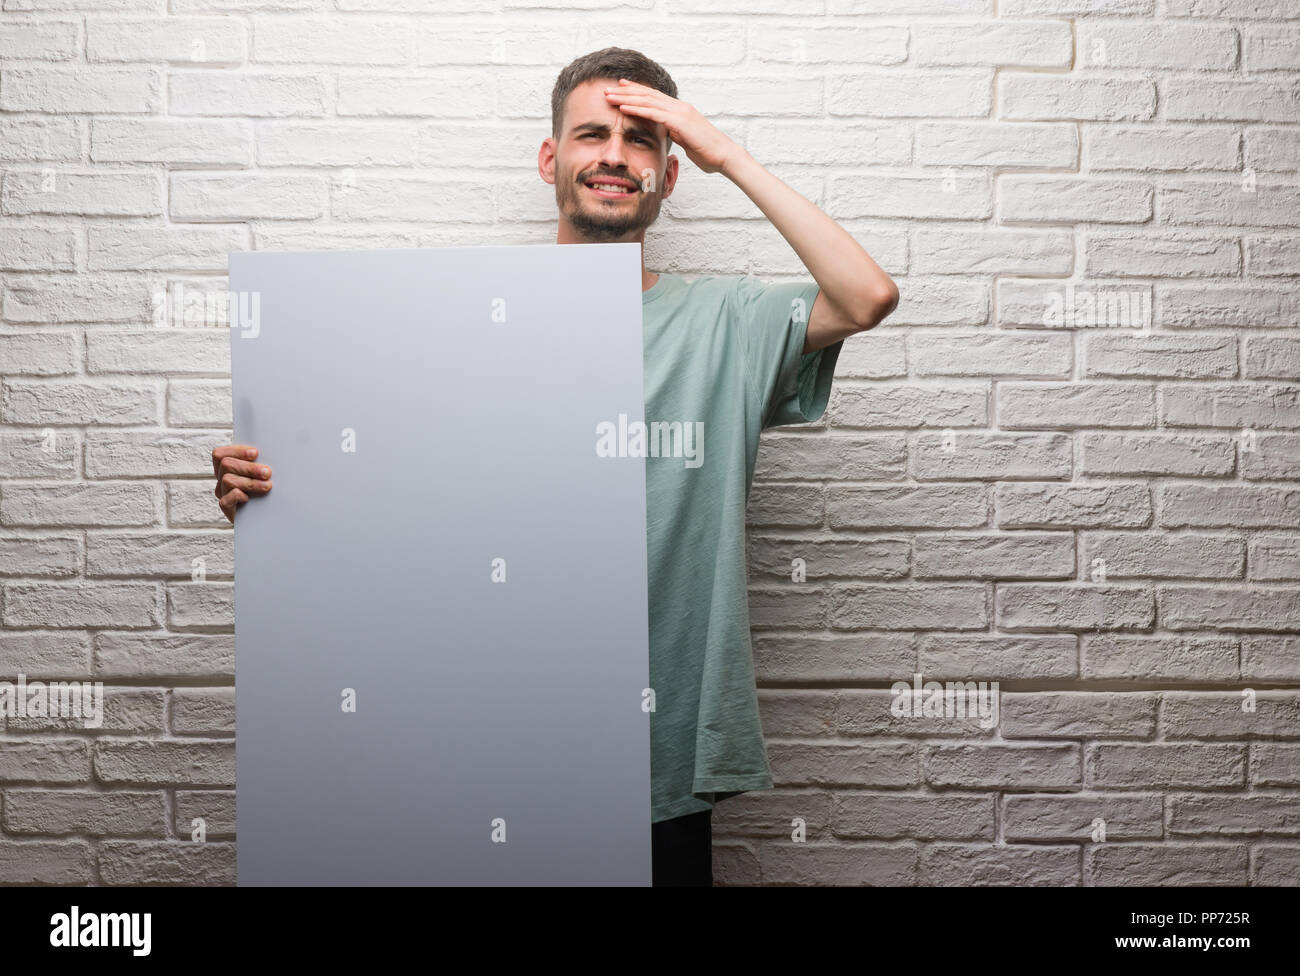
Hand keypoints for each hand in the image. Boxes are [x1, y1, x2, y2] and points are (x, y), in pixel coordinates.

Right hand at [213, 444, 270, 522]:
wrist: (267, 517)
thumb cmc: (266, 492)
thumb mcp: (262, 474)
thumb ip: (259, 463)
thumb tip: (270, 451)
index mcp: (227, 468)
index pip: (220, 454)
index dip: (236, 451)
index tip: (256, 453)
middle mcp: (222, 479)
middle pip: (226, 464)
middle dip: (249, 467)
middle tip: (267, 472)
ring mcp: (222, 493)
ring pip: (228, 480)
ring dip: (250, 482)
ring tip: (267, 486)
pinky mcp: (226, 507)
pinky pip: (228, 498)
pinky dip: (240, 496)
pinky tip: (251, 499)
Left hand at [602, 78, 746, 175]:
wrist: (724, 156)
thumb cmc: (707, 152)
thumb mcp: (686, 140)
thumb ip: (675, 133)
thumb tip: (667, 132)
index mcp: (680, 110)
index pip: (654, 97)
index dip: (636, 91)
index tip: (620, 88)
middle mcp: (679, 107)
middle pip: (647, 95)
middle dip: (626, 91)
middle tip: (607, 89)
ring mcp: (679, 112)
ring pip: (647, 101)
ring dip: (626, 98)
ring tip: (609, 97)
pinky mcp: (679, 122)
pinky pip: (653, 113)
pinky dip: (636, 109)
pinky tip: (623, 108)